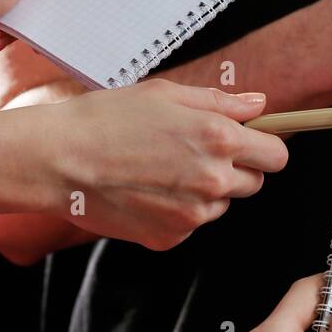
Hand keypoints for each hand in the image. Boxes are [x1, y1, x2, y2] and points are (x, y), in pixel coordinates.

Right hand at [35, 80, 288, 249]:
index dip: (265, 147)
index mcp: (218, 139)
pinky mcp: (169, 237)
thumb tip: (259, 103)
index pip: (276, 155)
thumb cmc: (105, 119)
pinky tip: (147, 190)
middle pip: (255, 183)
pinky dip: (178, 211)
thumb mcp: (167, 94)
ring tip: (163, 169)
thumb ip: (221, 102)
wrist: (55, 159)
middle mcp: (212, 180)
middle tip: (196, 153)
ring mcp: (192, 214)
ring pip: (221, 205)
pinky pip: (190, 224)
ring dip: (206, 191)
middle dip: (236, 169)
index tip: (253, 143)